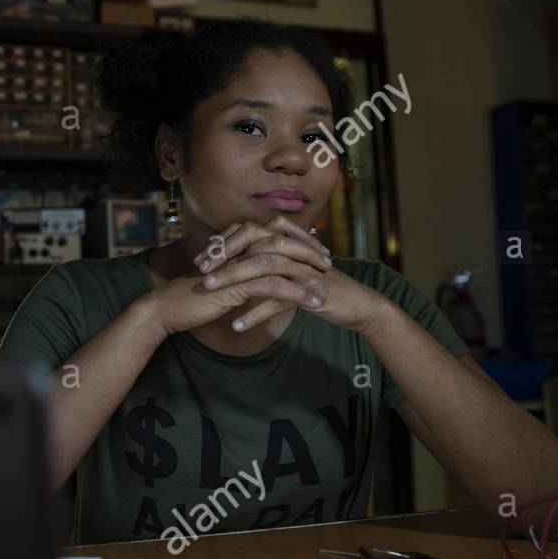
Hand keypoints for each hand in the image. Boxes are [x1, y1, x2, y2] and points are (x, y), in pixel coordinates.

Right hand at [141, 218, 331, 336]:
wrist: (166, 308)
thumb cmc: (190, 298)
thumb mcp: (220, 283)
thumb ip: (237, 276)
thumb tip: (254, 279)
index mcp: (235, 246)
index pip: (273, 236)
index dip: (296, 242)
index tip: (315, 252)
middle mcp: (238, 250)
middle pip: (282, 242)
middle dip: (309, 251)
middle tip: (329, 262)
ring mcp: (238, 265)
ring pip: (282, 262)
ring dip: (308, 274)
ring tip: (327, 287)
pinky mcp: (237, 285)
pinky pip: (274, 286)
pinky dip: (297, 294)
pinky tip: (312, 303)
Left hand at [194, 216, 388, 332]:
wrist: (357, 304)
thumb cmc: (320, 288)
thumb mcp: (292, 271)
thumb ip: (268, 262)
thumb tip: (237, 263)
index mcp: (288, 243)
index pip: (250, 233)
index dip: (224, 244)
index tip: (201, 260)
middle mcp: (295, 251)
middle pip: (254, 245)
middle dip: (224, 257)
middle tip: (200, 272)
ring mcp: (303, 270)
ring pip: (264, 268)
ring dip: (234, 280)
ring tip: (211, 292)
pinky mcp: (311, 292)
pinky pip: (279, 301)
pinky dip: (255, 314)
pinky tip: (237, 325)